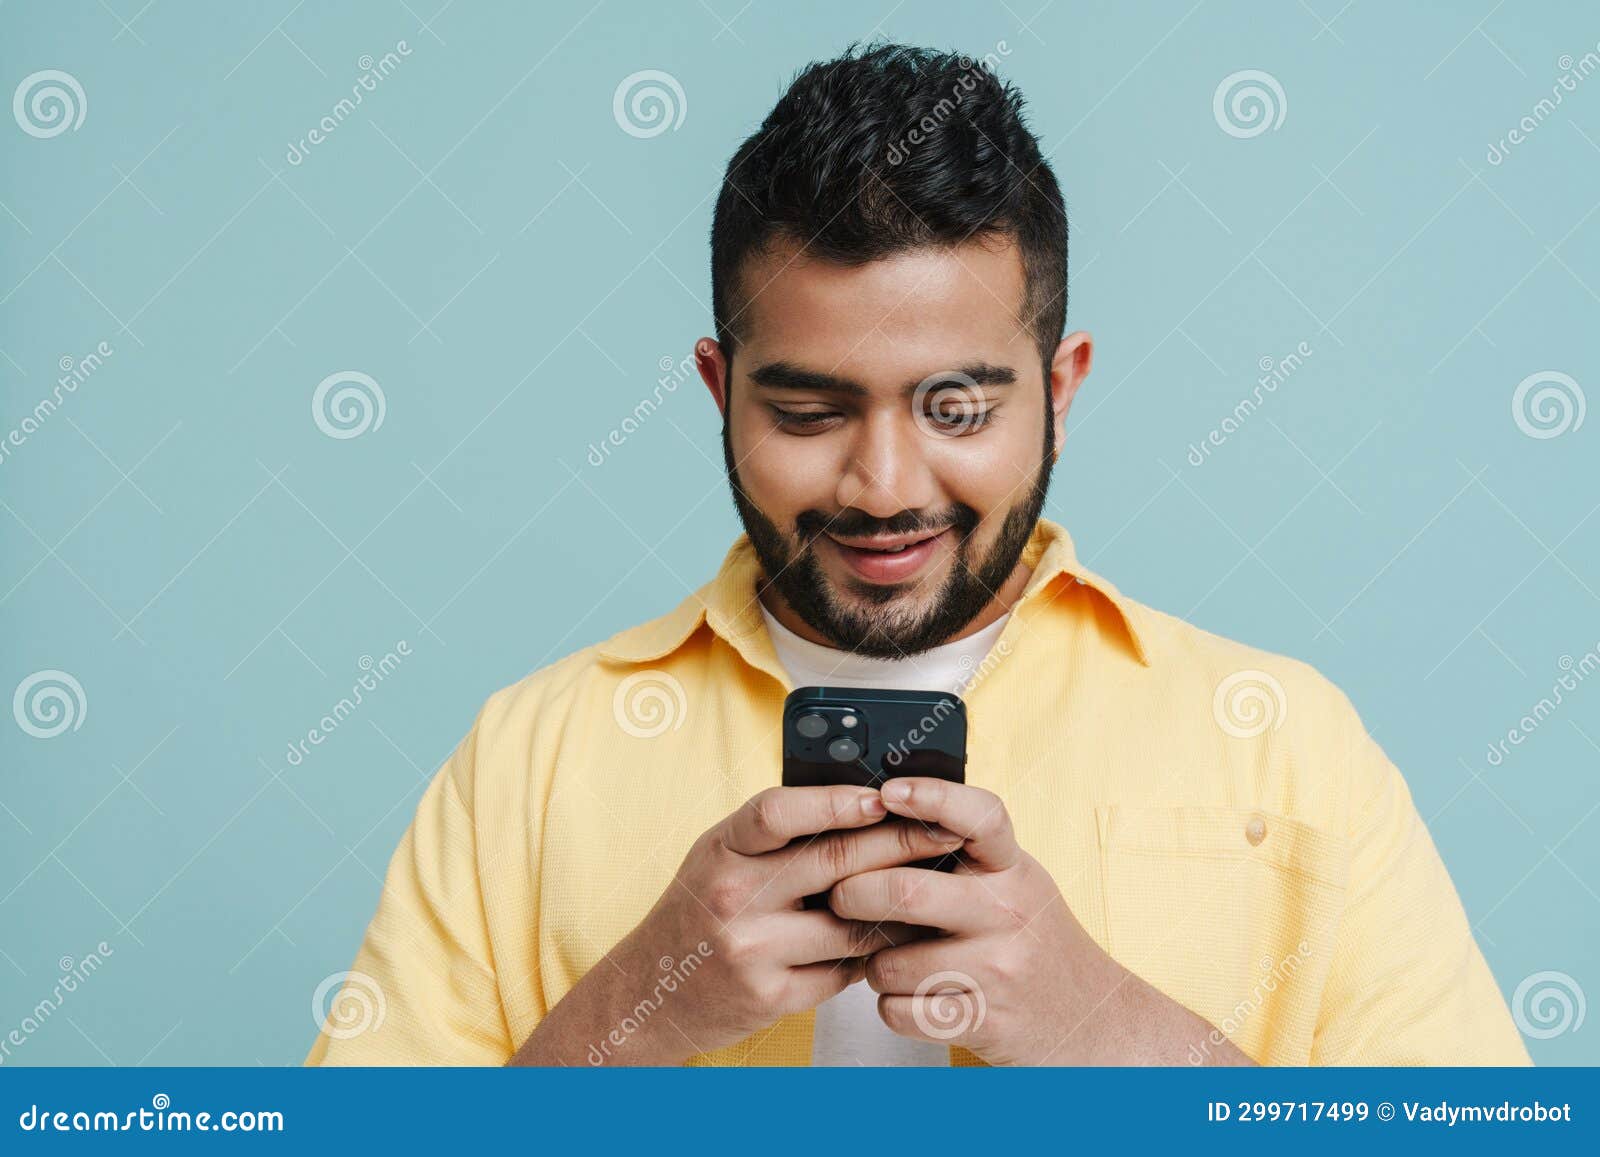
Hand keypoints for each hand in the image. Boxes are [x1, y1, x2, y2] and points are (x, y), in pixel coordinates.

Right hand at [512, 784, 960, 1065]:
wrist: (651, 991)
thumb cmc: (698, 910)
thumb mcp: (719, 855)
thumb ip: (774, 834)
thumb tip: (859, 801)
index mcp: (721, 849)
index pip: (780, 812)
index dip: (836, 800)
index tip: (884, 795)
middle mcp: (734, 896)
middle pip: (834, 861)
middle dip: (899, 843)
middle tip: (943, 831)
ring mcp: (752, 949)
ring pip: (850, 922)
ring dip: (894, 908)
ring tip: (929, 888)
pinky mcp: (770, 995)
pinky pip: (841, 970)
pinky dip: (867, 954)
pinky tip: (885, 941)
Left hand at [831, 777, 1248, 1065]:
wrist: (1092, 1020)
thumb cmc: (1034, 942)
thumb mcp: (1016, 884)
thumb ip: (967, 854)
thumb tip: (885, 813)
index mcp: (1013, 870)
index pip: (980, 816)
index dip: (931, 797)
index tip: (891, 791)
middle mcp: (1007, 914)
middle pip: (906, 892)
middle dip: (854, 895)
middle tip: (840, 897)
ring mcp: (996, 970)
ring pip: (892, 962)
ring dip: (873, 964)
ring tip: (889, 959)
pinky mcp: (981, 1022)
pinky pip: (899, 1011)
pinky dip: (891, 1006)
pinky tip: (910, 996)